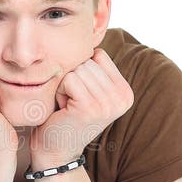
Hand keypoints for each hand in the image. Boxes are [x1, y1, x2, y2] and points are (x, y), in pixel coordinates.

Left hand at [29, 47, 133, 168]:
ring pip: (78, 69)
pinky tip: (63, 110)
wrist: (56, 150)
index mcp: (126, 92)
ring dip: (65, 86)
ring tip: (68, 106)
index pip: (99, 55)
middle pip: (88, 61)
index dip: (82, 72)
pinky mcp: (90, 107)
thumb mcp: (89, 89)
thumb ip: (95, 67)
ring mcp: (108, 104)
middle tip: (72, 103)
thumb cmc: (66, 115)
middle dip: (72, 79)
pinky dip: (59, 92)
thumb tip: (91, 31)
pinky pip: (69, 79)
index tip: (80, 96)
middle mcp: (122, 98)